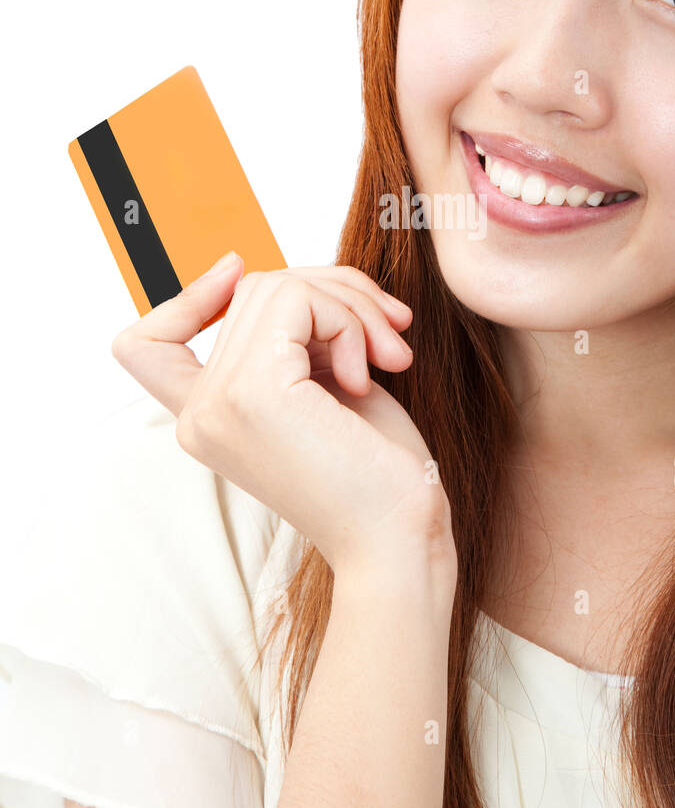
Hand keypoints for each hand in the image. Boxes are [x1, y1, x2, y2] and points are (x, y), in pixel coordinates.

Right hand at [110, 255, 455, 577]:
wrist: (399, 536)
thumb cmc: (378, 471)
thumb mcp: (324, 386)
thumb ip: (293, 339)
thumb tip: (291, 277)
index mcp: (209, 419)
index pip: (142, 345)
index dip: (185, 297)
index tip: (237, 271)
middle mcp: (200, 413)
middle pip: (251, 290)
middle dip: (333, 292)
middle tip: (390, 332)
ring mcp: (219, 402)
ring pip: (277, 286)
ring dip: (350, 307)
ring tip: (389, 355)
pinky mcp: (254, 391)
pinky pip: (298, 298)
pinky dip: (348, 319)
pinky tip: (370, 373)